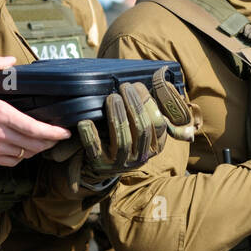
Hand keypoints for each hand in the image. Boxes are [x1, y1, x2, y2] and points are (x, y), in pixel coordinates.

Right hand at [0, 56, 70, 165]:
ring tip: (44, 142)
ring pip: (25, 155)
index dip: (53, 133)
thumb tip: (11, 59)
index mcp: (1, 115)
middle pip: (35, 145)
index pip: (34, 128)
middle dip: (50, 142)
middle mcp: (1, 134)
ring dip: (37, 150)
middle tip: (57, 137)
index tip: (65, 133)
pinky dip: (22, 157)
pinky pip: (12, 162)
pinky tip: (24, 150)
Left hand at [70, 68, 195, 175]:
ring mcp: (121, 163)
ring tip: (112, 97)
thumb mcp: (143, 129)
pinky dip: (90, 135)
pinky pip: (96, 150)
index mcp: (155, 146)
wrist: (107, 164)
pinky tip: (85, 121)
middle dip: (134, 106)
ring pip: (122, 140)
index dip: (148, 103)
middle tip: (124, 87)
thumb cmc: (128, 136)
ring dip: (117, 116)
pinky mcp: (102, 165)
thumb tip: (165, 85)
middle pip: (141, 130)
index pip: (158, 125)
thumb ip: (151, 111)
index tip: (137, 85)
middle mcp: (141, 157)